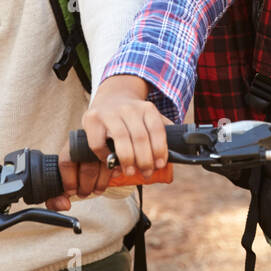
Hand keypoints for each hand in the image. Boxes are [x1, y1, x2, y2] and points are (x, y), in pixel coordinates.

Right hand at [77, 74, 168, 191]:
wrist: (111, 97)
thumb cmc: (133, 116)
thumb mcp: (150, 117)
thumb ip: (162, 131)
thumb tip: (178, 152)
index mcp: (147, 108)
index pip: (157, 130)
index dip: (160, 150)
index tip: (160, 165)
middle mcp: (129, 108)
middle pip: (140, 137)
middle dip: (145, 160)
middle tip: (146, 173)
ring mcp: (110, 113)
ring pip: (121, 139)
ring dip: (128, 160)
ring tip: (130, 171)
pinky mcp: (92, 119)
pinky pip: (99, 143)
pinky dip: (105, 156)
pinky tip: (111, 163)